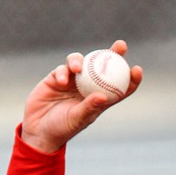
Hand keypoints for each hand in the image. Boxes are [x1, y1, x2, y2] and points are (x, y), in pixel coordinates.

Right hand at [20, 40, 141, 153]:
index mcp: (100, 100)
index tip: (137, 69)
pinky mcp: (56, 77)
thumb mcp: (77, 119)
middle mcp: (88, 88)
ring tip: (76, 69)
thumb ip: (89, 107)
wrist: (39, 129)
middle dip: (113, 53)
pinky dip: (62, 72)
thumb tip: (103, 96)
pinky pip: (62, 68)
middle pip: (103, 67)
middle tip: (121, 45)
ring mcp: (73, 81)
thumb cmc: (62, 129)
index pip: (120, 87)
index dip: (130, 78)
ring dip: (80, 61)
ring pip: (81, 62)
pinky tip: (61, 81)